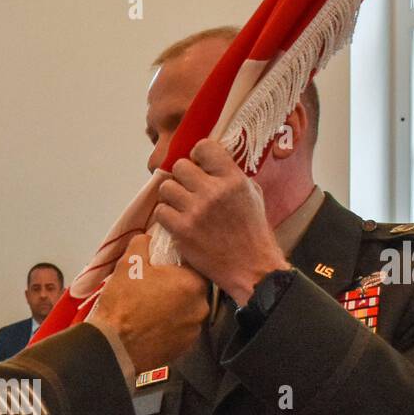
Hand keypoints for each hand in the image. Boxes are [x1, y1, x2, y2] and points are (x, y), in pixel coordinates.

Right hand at [90, 234, 210, 374]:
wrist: (114, 346)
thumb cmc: (123, 305)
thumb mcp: (129, 263)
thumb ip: (142, 244)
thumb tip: (147, 239)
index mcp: (192, 283)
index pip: (192, 265)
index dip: (176, 265)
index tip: (162, 268)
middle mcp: (200, 307)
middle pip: (192, 289)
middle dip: (176, 287)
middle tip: (154, 288)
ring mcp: (194, 329)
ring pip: (188, 310)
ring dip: (174, 308)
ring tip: (151, 309)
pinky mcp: (185, 347)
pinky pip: (182, 330)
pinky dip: (171, 326)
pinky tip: (152, 325)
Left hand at [153, 139, 288, 304]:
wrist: (251, 268)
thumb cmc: (253, 232)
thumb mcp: (252, 194)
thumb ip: (231, 175)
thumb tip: (209, 161)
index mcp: (233, 179)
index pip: (204, 147)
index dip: (198, 155)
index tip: (199, 164)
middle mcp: (213, 192)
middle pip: (180, 166)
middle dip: (183, 176)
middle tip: (189, 189)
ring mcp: (196, 211)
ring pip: (166, 188)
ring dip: (172, 196)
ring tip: (182, 205)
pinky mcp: (182, 231)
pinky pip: (161, 211)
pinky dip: (167, 216)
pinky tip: (178, 221)